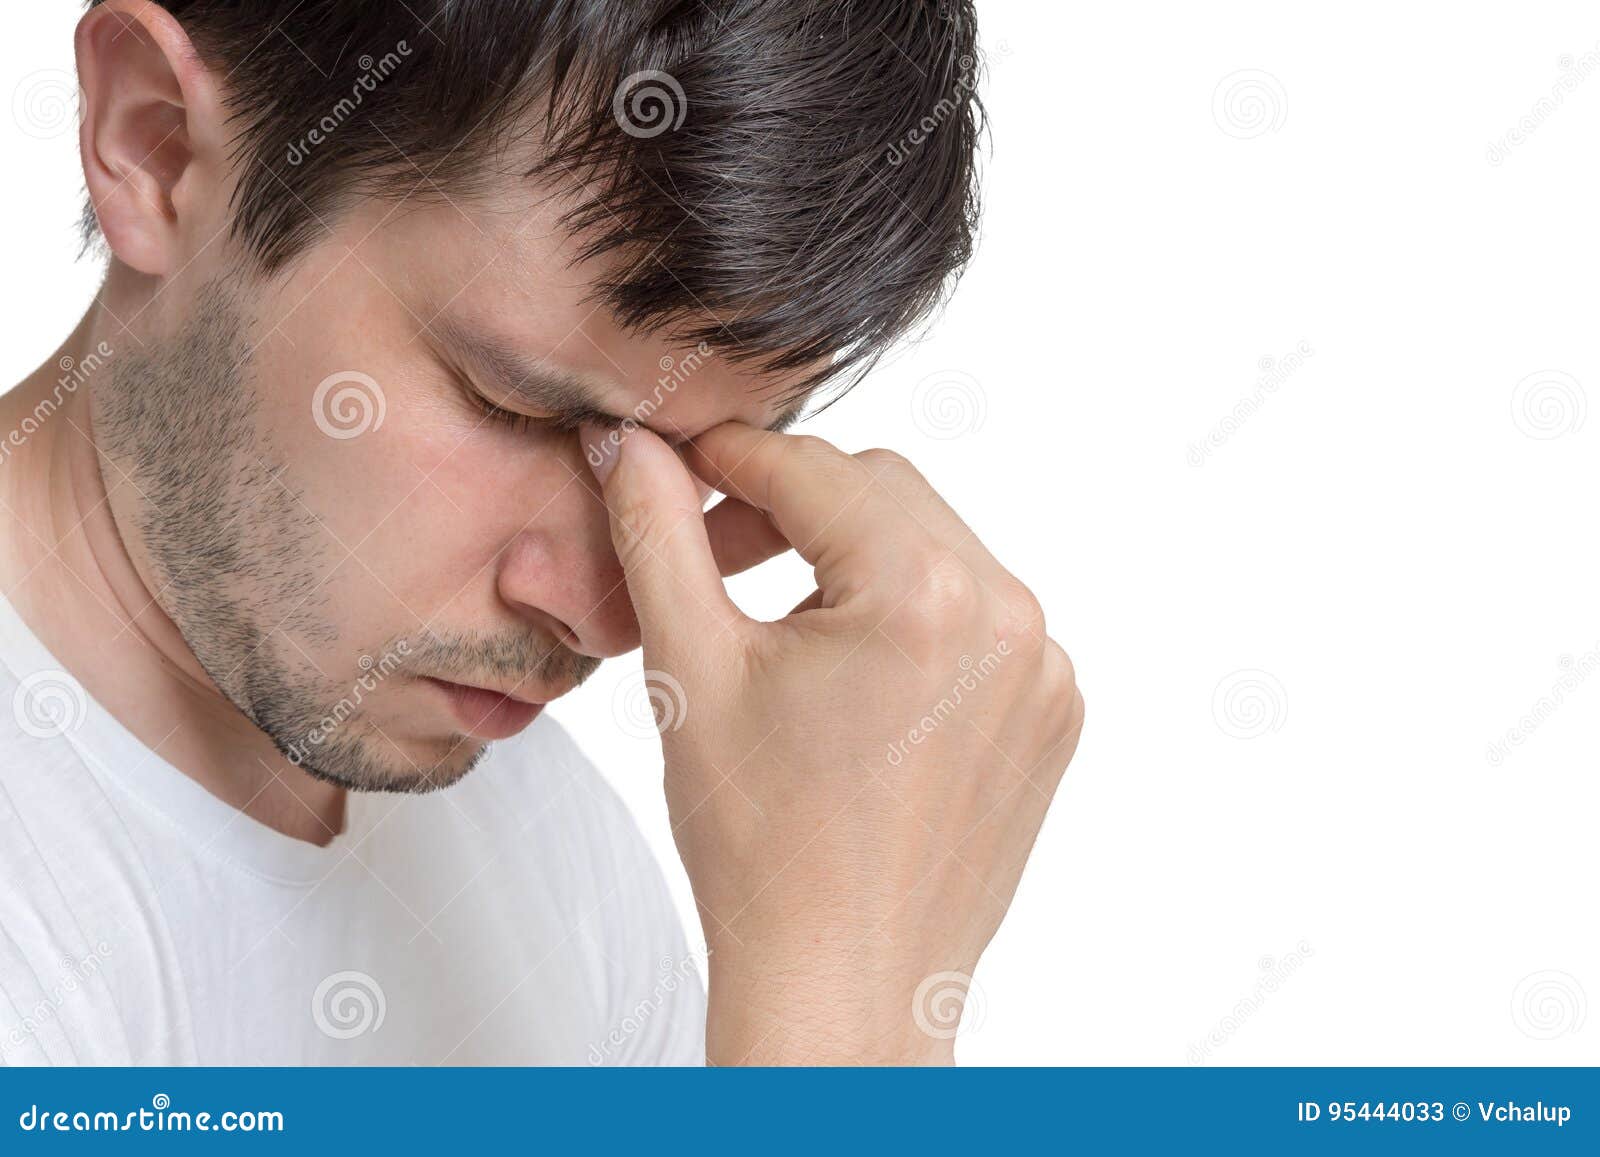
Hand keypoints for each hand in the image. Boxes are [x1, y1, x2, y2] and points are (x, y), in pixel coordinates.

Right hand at [583, 422, 1083, 1064]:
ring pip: (933, 549)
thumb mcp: (691, 671)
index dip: (729, 459)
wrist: (841, 983)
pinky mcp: (1052, 712)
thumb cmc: (763, 850)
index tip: (679, 465)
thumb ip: (659, 534)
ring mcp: (1042, 668)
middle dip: (792, 506)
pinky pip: (977, 616)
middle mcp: (1007, 617)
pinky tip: (852, 676)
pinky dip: (913, 616)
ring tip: (783, 627)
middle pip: (882, 494)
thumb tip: (630, 446)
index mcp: (924, 593)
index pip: (813, 469)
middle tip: (717, 552)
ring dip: (854, 557)